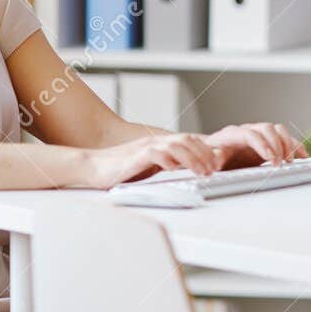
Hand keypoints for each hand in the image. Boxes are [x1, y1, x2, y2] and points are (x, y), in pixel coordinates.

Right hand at [87, 133, 224, 187]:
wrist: (92, 166)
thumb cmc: (119, 169)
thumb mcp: (149, 166)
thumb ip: (166, 164)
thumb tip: (185, 169)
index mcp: (160, 144)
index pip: (189, 141)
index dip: (206, 150)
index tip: (218, 163)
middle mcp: (155, 142)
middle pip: (187, 140)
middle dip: (205, 154)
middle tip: (214, 169)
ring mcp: (145, 147)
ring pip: (176, 145)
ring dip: (193, 157)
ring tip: (202, 171)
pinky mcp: (134, 156)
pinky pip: (155, 153)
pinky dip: (168, 159)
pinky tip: (174, 169)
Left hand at [202, 122, 307, 167]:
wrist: (214, 158)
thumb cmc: (210, 158)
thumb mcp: (208, 159)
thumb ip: (214, 157)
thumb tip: (216, 158)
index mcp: (232, 134)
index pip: (250, 134)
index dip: (262, 144)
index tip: (270, 158)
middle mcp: (248, 131)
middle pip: (267, 129)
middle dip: (276, 145)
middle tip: (279, 163)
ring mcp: (260, 136)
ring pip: (278, 131)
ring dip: (287, 144)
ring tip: (289, 161)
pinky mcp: (269, 143)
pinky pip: (286, 139)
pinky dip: (296, 146)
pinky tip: (302, 156)